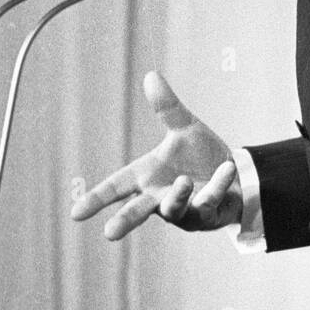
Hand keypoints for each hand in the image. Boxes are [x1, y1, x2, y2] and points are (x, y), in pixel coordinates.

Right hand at [70, 71, 242, 239]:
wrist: (235, 174)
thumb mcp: (184, 128)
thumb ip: (167, 108)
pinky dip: (217, 184)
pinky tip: (227, 167)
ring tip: (183, 181)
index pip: (116, 188)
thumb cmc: (200, 156)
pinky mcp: (206, 214)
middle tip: (109, 233)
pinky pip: (209, 200)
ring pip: (174, 209)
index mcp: (146, 177)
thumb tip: (151, 75)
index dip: (96, 199)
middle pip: (137, 211)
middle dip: (124, 221)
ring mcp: (182, 209)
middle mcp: (159, 197)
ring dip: (177, 197)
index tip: (75, 214)